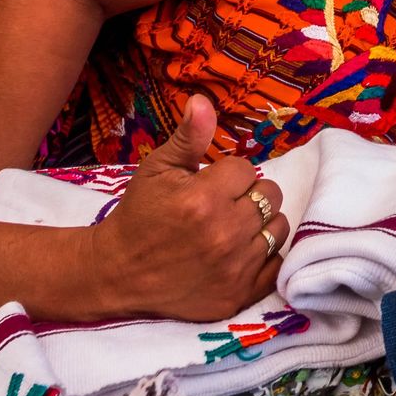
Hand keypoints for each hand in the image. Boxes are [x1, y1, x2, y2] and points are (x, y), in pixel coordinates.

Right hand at [86, 96, 288, 321]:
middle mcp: (223, 234)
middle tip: (224, 205)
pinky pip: (276, 265)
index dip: (230, 174)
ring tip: (232, 227)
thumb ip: (189, 136)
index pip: (247, 169)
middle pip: (270, 195)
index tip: (210, 185)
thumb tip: (203, 100)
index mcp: (204, 199)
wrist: (117, 272)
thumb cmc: (139, 214)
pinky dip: (265, 256)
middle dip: (249, 195)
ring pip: (278, 228)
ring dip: (260, 224)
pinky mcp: (236, 295)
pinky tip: (243, 251)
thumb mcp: (158, 168)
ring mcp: (233, 268)